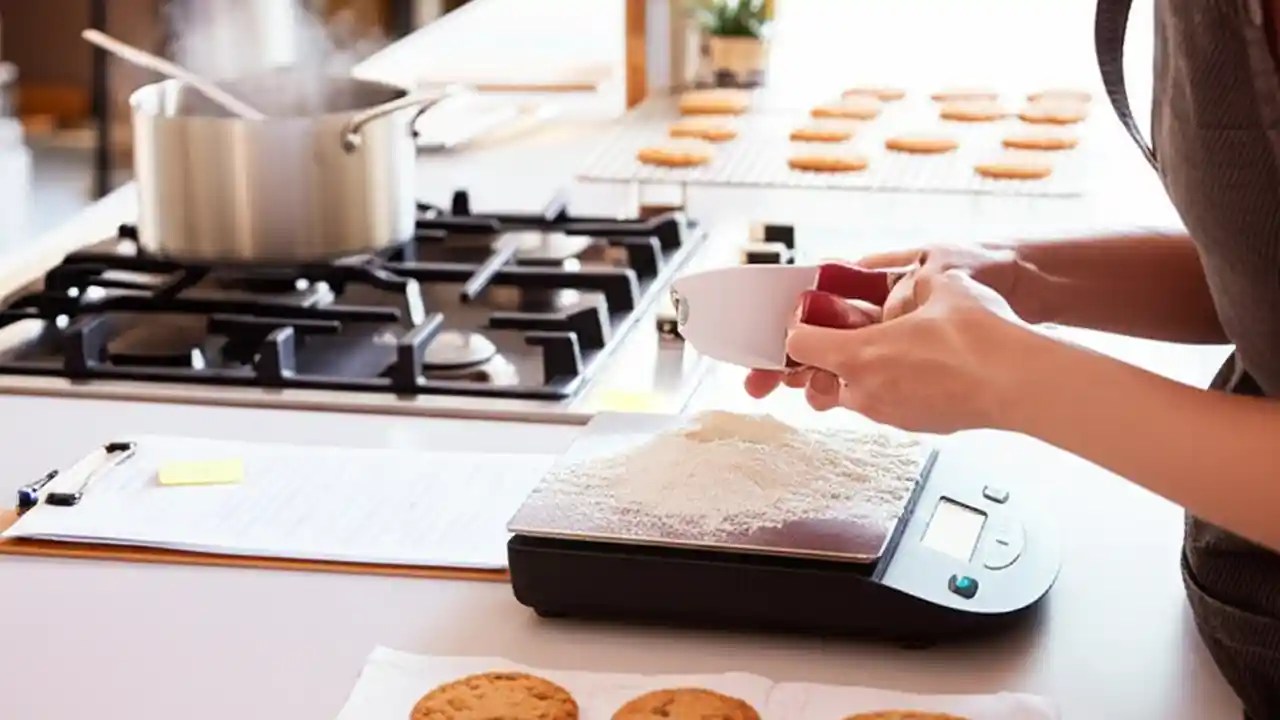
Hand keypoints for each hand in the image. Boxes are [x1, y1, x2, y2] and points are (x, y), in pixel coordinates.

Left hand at [743, 243, 1029, 408]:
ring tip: (882, 351)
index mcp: (860, 356)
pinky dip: (886, 388)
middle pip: (816, 381)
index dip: (801, 327)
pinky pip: (884, 405)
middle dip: (821, 360)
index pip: (799, 345)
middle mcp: (867, 392)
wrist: (1021, 380)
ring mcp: (890, 414)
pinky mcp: (914, 425)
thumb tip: (906, 279)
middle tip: (838, 338)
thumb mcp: (938, 285)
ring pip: (850, 397)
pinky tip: (914, 368)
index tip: (812, 316)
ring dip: (854, 375)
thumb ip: (908, 283)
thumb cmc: (982, 334)